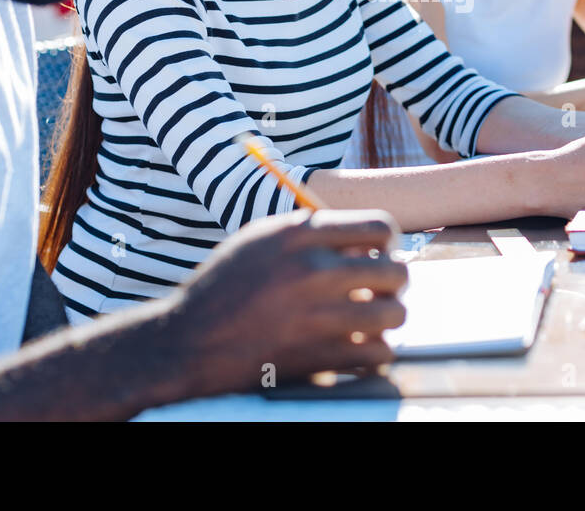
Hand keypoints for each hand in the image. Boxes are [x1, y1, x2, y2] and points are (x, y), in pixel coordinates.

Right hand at [164, 210, 406, 399]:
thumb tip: (363, 237)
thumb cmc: (226, 286)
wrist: (188, 341)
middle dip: (394, 283)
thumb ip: (310, 231)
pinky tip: (358, 349)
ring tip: (373, 322)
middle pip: (396, 271)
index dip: (388, 243)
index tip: (379, 255)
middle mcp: (313, 270)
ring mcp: (317, 315)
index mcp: (300, 234)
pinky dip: (375, 353)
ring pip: (395, 314)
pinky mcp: (317, 356)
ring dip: (388, 319)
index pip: (380, 227)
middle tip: (380, 292)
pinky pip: (379, 354)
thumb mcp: (260, 239)